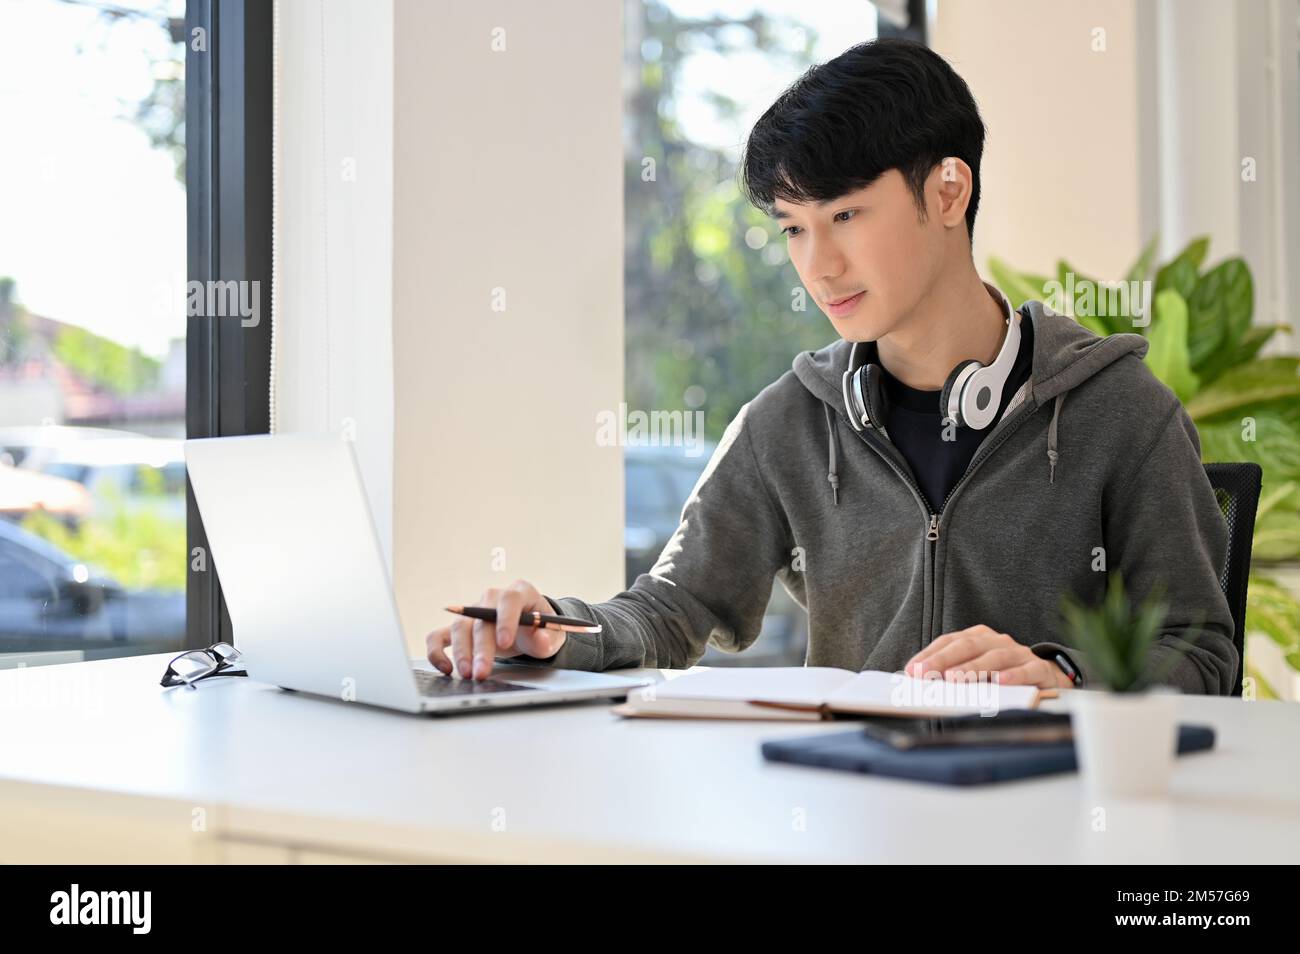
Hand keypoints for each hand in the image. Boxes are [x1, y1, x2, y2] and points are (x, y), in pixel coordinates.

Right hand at [425, 579, 566, 680]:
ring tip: (467, 674)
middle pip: (481, 617)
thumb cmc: (541, 630)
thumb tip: (539, 639)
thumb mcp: (553, 635)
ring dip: (461, 651)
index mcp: (520, 593)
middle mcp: (493, 598)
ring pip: (460, 626)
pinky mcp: (461, 627)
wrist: (529, 631)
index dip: (505, 620)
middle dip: (481, 647)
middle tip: (482, 672)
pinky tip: (446, 668)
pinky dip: (436, 651)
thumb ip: (547, 638)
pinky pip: (439, 635)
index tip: (505, 643)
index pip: (509, 599)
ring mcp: (474, 611)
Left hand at [904, 625, 1071, 689]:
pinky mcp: (1040, 669)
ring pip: (994, 657)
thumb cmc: (1003, 675)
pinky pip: (1027, 670)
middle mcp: (998, 641)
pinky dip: (1014, 675)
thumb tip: (920, 683)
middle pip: (968, 646)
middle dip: (943, 660)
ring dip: (973, 668)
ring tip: (955, 679)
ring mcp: (1019, 653)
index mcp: (979, 638)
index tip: (911, 670)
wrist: (1049, 677)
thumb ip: (953, 673)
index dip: (930, 655)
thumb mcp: (977, 671)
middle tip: (925, 674)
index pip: (950, 641)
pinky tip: (1000, 682)